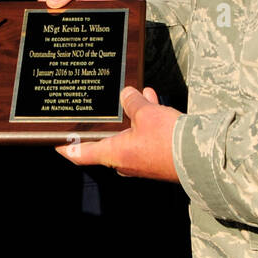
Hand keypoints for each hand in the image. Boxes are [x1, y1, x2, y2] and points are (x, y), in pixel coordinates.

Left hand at [57, 86, 180, 181]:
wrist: (200, 158)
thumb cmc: (168, 140)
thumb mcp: (147, 113)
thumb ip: (133, 102)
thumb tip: (126, 94)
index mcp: (114, 154)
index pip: (81, 154)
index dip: (67, 147)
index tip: (57, 143)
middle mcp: (125, 162)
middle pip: (108, 143)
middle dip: (110, 124)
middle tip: (104, 109)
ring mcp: (142, 163)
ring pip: (131, 137)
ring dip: (132, 118)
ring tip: (136, 96)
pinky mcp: (158, 160)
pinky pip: (146, 138)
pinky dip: (148, 122)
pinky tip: (153, 101)